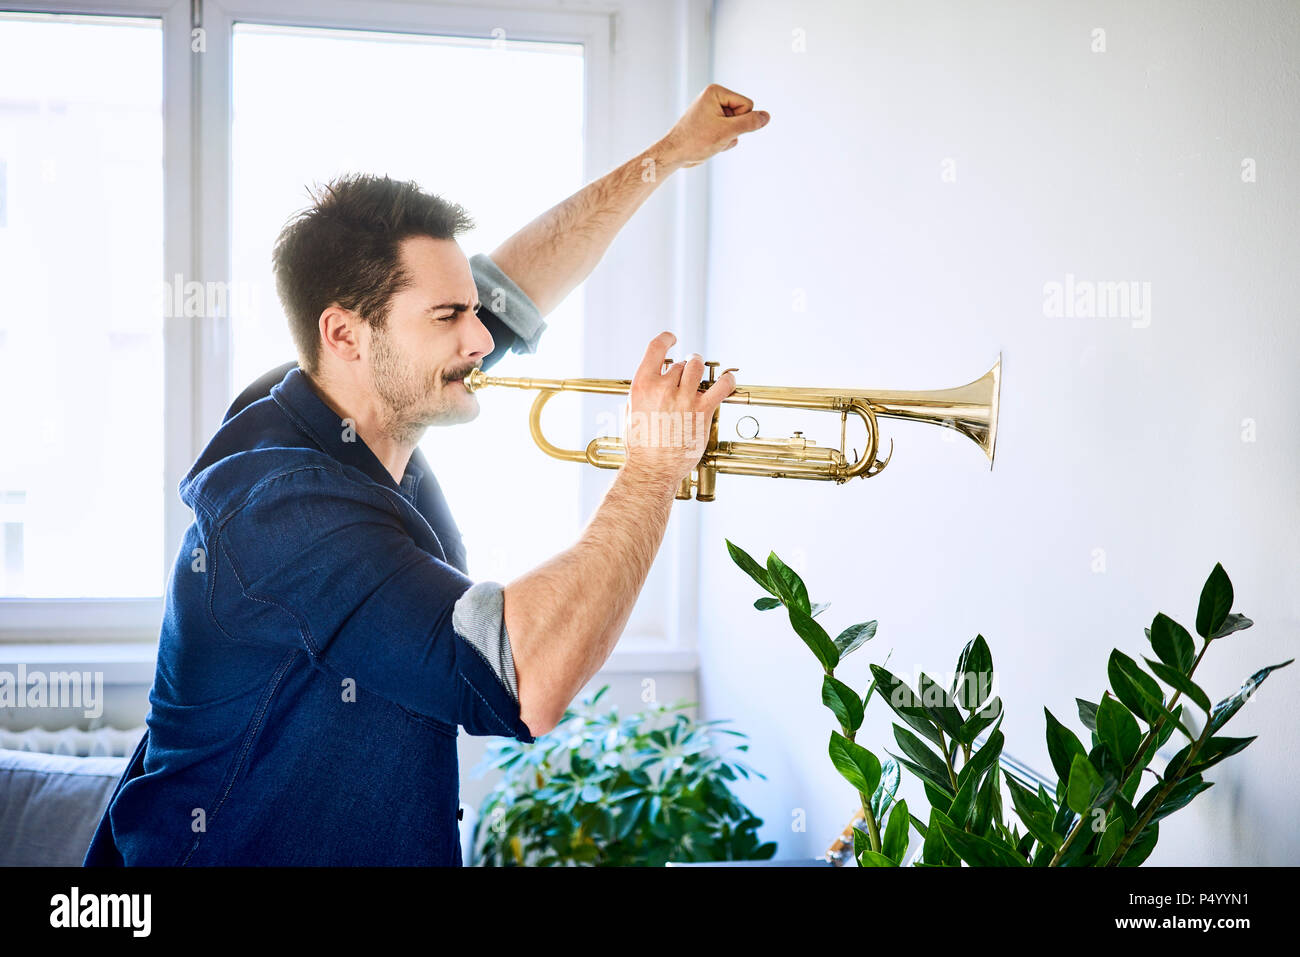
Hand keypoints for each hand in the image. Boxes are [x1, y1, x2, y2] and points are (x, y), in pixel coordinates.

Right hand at [622, 332, 735, 486]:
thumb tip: (652, 381)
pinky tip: (728, 380)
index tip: (672, 338)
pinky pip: (722, 386)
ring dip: (699, 368)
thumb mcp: (631, 412)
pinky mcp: (702, 411)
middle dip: (683, 368)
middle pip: (680, 363)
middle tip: (685, 378)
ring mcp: (684, 399)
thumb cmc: (640, 446)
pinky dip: (728, 380)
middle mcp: (663, 388)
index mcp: (642, 386)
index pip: (656, 347)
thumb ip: (642, 393)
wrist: (652, 469)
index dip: (666, 338)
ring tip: (700, 375)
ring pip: (697, 366)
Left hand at [656, 84, 769, 168]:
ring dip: (727, 137)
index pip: (747, 104)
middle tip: (714, 136)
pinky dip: (722, 141)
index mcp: (716, 92)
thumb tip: (767, 116)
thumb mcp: (727, 132)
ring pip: (737, 126)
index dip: (739, 121)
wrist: (674, 155)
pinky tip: (709, 143)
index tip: (720, 127)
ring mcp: (712, 111)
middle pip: (743, 114)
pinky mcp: (711, 123)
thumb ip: (749, 123)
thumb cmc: (695, 141)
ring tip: (709, 140)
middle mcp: (714, 98)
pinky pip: (729, 132)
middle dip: (733, 129)